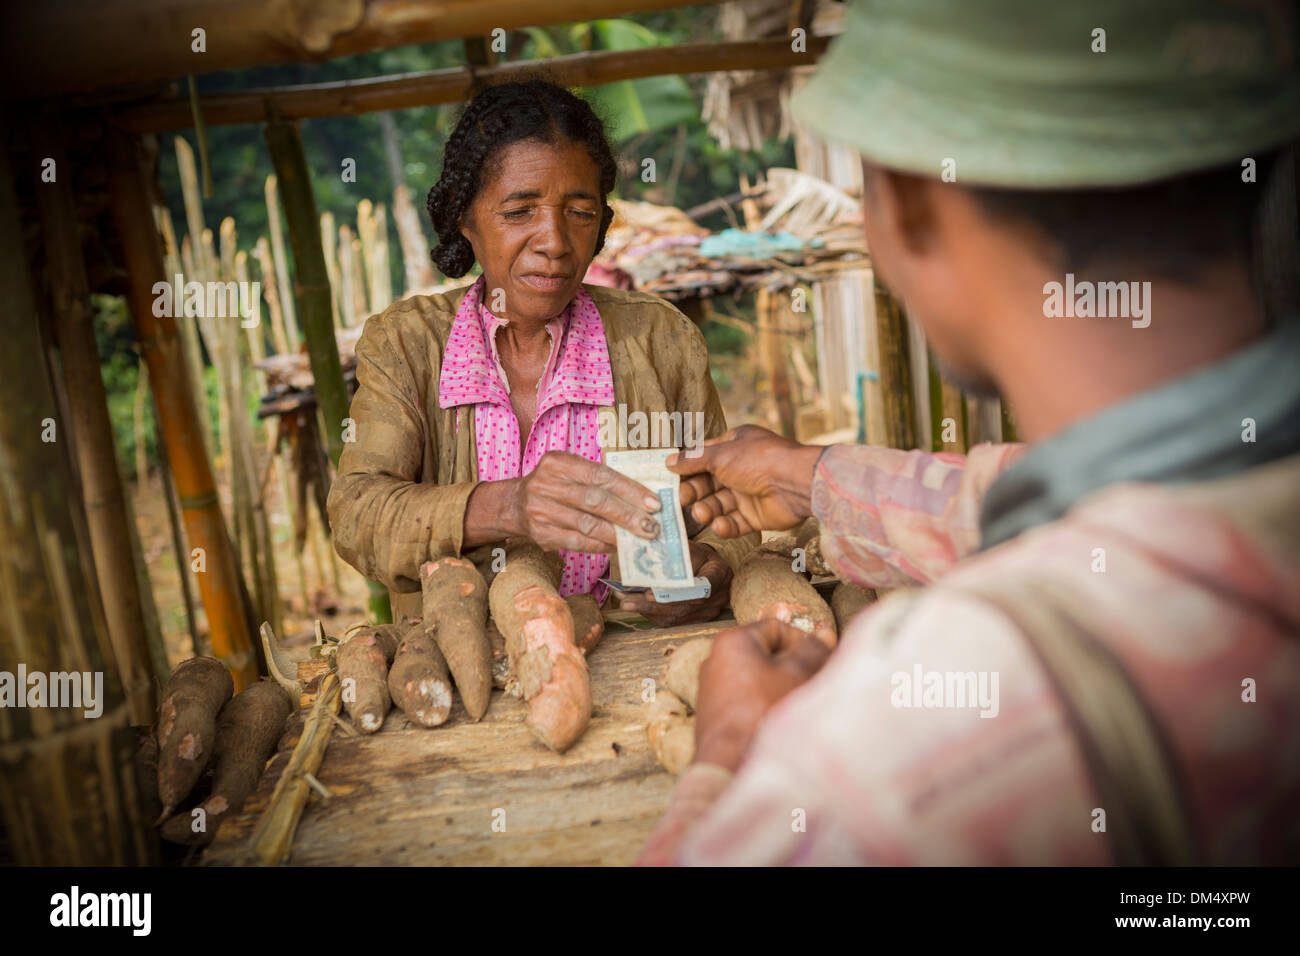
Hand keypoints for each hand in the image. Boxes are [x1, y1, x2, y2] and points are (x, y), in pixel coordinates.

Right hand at [509, 451, 662, 553]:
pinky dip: (600, 545)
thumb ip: (598, 478)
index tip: (654, 503)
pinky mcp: (540, 533)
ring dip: (617, 533)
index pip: (600, 475)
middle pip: (594, 500)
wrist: (515, 504)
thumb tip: (640, 498)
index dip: (630, 490)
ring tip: (639, 538)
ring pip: (587, 524)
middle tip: (651, 526)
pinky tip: (617, 546)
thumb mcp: (569, 471)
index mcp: (557, 462)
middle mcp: (546, 484)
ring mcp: (540, 510)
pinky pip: (576, 541)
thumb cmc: (555, 486)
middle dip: (627, 515)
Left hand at [617, 542, 732, 626]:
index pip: (704, 584)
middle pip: (685, 604)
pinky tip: (635, 606)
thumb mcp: (687, 547)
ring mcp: (709, 611)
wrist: (705, 566)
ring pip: (676, 616)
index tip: (651, 593)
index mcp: (720, 572)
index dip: (677, 592)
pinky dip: (652, 614)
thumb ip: (671, 553)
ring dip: (647, 610)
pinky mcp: (696, 620)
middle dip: (652, 603)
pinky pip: (673, 621)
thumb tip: (643, 561)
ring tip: (625, 602)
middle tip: (627, 599)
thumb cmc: (695, 554)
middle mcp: (719, 595)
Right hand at [668, 425, 824, 536]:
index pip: (703, 458)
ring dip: (708, 510)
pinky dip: (725, 525)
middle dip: (694, 492)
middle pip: (709, 483)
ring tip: (702, 514)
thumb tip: (669, 461)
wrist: (795, 483)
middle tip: (680, 500)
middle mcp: (741, 469)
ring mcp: (749, 493)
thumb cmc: (758, 460)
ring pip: (720, 505)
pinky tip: (719, 525)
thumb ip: (693, 460)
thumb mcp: (720, 455)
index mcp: (734, 446)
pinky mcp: (756, 516)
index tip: (668, 479)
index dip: (686, 468)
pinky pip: (735, 523)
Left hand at [691, 618, 832, 771]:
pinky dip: (766, 703)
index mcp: (732, 641)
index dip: (803, 641)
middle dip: (795, 666)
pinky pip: (746, 698)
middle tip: (817, 682)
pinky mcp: (715, 713)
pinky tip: (783, 721)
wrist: (729, 763)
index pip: (777, 628)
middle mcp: (716, 659)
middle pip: (766, 653)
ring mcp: (712, 688)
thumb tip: (824, 634)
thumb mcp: (797, 675)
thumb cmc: (763, 713)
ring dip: (783, 686)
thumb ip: (812, 650)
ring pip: (757, 677)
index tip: (820, 661)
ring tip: (802, 704)